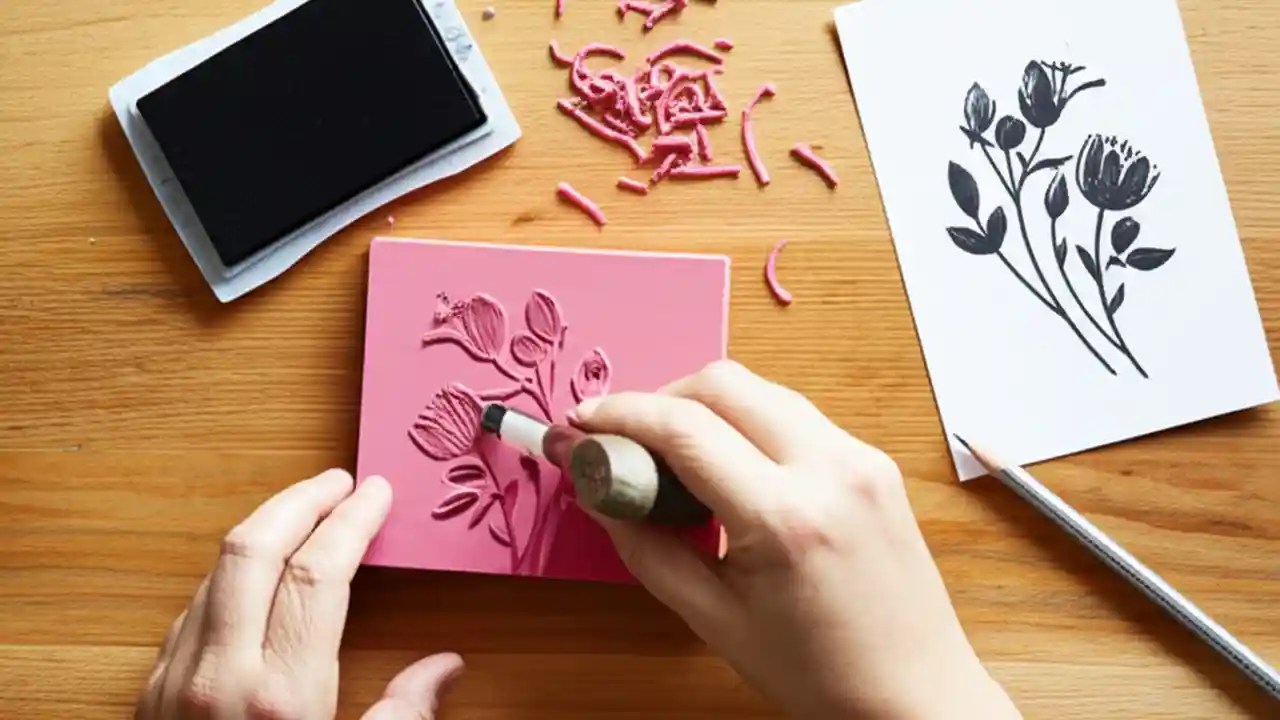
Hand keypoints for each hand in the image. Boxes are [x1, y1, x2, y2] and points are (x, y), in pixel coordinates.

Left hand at [135, 470, 463, 719]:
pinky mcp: (151, 696)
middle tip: (339, 484)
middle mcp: (219, 676)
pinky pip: (191, 611)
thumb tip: (444, 669)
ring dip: (262, 531)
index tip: (377, 494)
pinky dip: (229, 578)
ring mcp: (176, 682)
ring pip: (214, 571)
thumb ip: (403, 717)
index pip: (319, 570)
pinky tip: (258, 581)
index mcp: (281, 694)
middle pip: (253, 546)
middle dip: (300, 498)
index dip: (353, 520)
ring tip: (305, 518)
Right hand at [572, 362, 1020, 719]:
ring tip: (670, 454)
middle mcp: (830, 469)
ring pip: (762, 389)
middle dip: (659, 397)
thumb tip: (595, 490)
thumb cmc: (816, 673)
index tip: (579, 426)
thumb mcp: (714, 621)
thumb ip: (646, 547)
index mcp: (786, 518)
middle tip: (623, 439)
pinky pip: (795, 415)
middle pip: (723, 382)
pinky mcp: (874, 461)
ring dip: (705, 405)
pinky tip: (727, 466)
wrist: (916, 696)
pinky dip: (747, 422)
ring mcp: (861, 458)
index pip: (685, 428)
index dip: (619, 415)